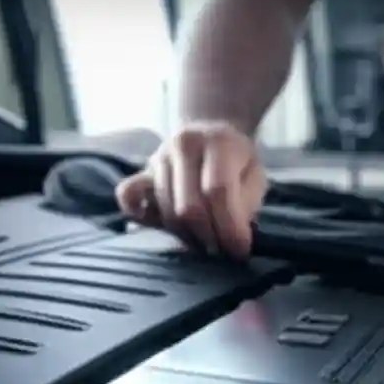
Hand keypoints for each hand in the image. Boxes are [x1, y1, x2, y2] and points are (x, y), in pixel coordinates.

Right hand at [115, 121, 265, 258]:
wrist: (211, 132)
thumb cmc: (238, 160)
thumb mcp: (256, 175)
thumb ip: (247, 202)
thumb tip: (233, 234)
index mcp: (217, 142)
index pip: (217, 192)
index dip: (229, 228)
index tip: (240, 251)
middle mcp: (183, 144)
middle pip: (189, 206)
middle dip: (208, 237)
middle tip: (223, 252)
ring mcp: (158, 157)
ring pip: (166, 210)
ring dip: (187, 236)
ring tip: (206, 243)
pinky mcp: (142, 170)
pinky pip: (127, 194)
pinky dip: (138, 214)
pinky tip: (160, 226)